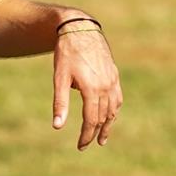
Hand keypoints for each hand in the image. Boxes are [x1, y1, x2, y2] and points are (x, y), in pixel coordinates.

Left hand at [52, 25, 121, 149]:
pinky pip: (117, 98)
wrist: (80, 29)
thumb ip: (60, 103)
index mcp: (91, 89)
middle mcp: (105, 86)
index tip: (81, 146)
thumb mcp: (59, 78)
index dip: (86, 135)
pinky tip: (110, 116)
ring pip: (113, 109)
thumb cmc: (67, 53)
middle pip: (103, 117)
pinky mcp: (114, 74)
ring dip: (108, 125)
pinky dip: (114, 110)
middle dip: (95, 133)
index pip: (91, 120)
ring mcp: (112, 80)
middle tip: (87, 144)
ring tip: (102, 137)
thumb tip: (57, 126)